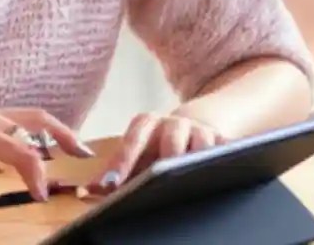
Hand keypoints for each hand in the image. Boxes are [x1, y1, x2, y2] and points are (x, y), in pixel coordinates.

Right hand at [0, 107, 94, 203]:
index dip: (61, 131)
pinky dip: (29, 167)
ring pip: (26, 136)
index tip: (82, 148)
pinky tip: (35, 187)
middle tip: (85, 155)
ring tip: (49, 187)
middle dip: (65, 135)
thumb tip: (34, 164)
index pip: (35, 119)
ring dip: (44, 162)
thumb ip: (5, 155)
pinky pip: (11, 148)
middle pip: (37, 118)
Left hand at [86, 112, 226, 194]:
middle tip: (158, 180)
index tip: (111, 186)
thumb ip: (111, 175)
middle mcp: (174, 122)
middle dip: (166, 161)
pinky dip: (226, 159)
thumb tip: (85, 192)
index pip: (132, 142)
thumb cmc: (154, 151)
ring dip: (197, 160)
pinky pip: (227, 150)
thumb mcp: (133, 158)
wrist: (189, 131)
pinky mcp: (223, 141)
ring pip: (203, 144)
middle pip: (171, 140)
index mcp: (146, 123)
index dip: (121, 164)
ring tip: (191, 177)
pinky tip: (223, 172)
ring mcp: (200, 130)